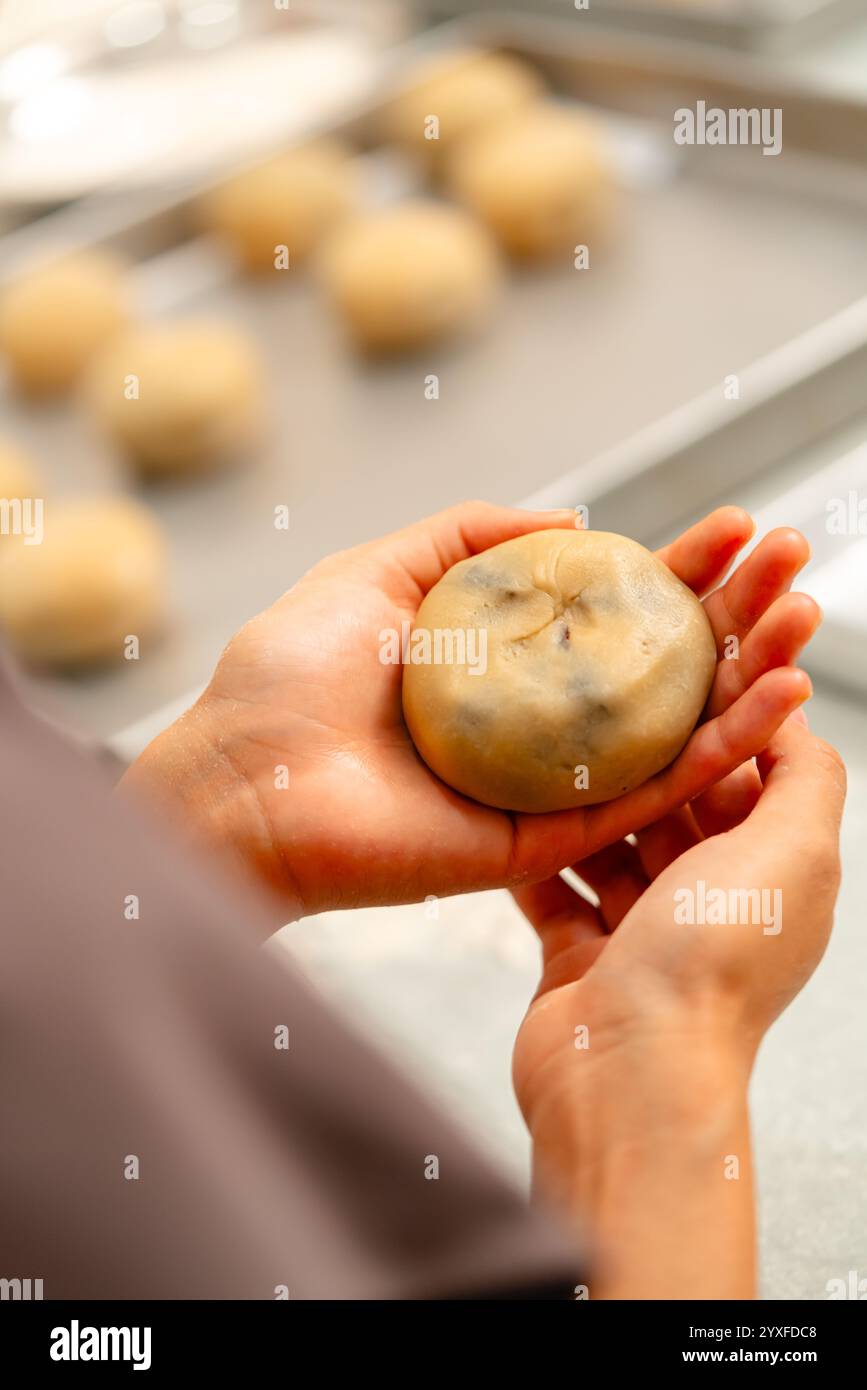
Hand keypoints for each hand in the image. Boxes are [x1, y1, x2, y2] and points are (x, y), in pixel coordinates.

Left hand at [122, 501, 817, 920]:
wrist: (241, 783)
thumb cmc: (286, 679)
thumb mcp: (377, 572)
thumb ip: (467, 538)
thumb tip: (571, 519)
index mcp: (499, 665)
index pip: (609, 610)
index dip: (675, 569)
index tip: (734, 530)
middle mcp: (530, 726)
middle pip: (654, 669)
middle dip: (730, 616)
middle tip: (793, 565)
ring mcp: (540, 788)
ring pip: (666, 739)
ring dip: (742, 684)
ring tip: (803, 628)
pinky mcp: (541, 845)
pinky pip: (640, 803)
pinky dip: (708, 760)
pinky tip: (765, 709)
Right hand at [511, 715, 845, 1297]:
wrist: (626, 1071)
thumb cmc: (712, 961)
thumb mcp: (795, 848)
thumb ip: (808, 775)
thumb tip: (792, 714)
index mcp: (775, 871)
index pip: (753, 775)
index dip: (725, 717)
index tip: (681, 663)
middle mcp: (713, 899)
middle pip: (679, 804)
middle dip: (646, 752)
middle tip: (600, 691)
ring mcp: (646, 928)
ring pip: (613, 841)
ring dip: (586, 799)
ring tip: (547, 739)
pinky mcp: (582, 953)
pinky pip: (556, 888)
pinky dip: (537, 855)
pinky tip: (509, 807)